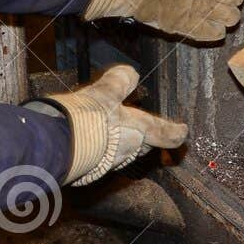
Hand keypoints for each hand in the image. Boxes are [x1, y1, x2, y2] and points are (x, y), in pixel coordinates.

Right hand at [24, 65, 186, 184]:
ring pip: (123, 154)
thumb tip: (131, 72)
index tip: (183, 130)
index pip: (165, 132)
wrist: (60, 146)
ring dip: (120, 144)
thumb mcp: (105, 93)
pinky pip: (103, 160)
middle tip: (140, 128)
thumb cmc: (88, 119)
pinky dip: (101, 150)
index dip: (176, 131)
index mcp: (139, 130)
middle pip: (144, 145)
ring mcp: (111, 164)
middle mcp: (129, 151)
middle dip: (145, 138)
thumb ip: (120, 81)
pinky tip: (89, 142)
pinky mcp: (92, 170)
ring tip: (110, 133)